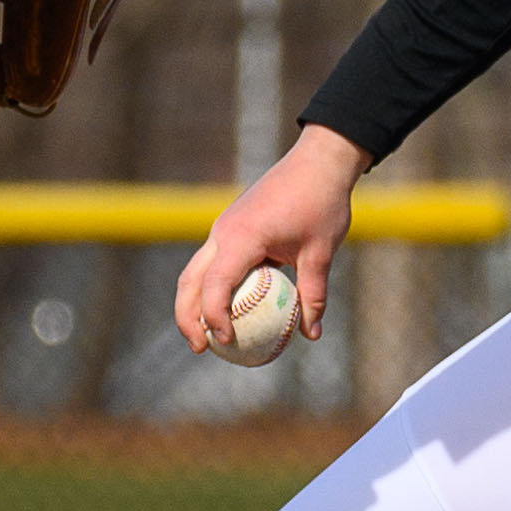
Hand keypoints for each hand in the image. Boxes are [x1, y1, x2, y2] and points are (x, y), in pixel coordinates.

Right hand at [177, 126, 367, 350]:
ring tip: (205, 337)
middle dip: (188, 318)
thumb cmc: (322, 203)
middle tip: (200, 349)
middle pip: (190, 281)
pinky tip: (230, 311)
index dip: (215, 317)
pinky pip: (213, 262)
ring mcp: (223, 228)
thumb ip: (313, 294)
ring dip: (194, 304)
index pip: (215, 284)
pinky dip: (212, 288)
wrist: (319, 161)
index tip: (227, 341)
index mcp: (242, 237)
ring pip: (195, 271)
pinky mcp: (231, 227)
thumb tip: (312, 335)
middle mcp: (223, 232)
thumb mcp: (322, 252)